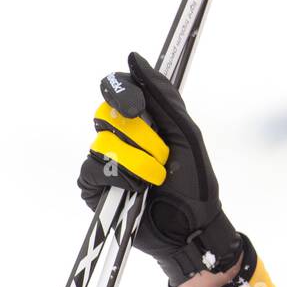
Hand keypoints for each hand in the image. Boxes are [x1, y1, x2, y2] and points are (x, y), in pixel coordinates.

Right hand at [77, 52, 243, 286]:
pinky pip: (91, 170)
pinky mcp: (93, 188)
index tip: (138, 109)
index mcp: (145, 121)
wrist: (192, 227)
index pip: (118, 89)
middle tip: (160, 151)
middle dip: (138, 134)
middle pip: (106, 113)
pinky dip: (119, 178)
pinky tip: (137, 189)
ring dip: (138, 161)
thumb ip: (163, 98)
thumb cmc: (195, 182)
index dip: (123, 92)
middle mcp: (121, 137)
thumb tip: (134, 58)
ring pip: (103, 142)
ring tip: (157, 177)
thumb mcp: (185, 134)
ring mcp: (105, 162)